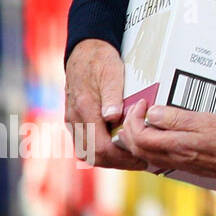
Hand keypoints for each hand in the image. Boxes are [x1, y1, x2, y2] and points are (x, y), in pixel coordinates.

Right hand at [64, 38, 146, 169]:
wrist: (84, 52)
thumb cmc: (101, 61)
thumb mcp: (112, 73)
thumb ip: (113, 96)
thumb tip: (113, 117)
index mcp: (85, 108)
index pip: (101, 146)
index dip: (122, 157)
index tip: (142, 158)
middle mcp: (75, 119)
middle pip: (94, 155)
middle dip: (119, 163)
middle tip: (143, 162)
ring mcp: (72, 122)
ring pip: (88, 153)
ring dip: (110, 160)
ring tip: (133, 159)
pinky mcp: (74, 122)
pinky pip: (85, 145)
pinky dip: (102, 152)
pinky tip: (120, 150)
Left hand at [114, 100, 215, 183]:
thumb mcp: (206, 120)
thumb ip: (176, 118)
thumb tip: (152, 113)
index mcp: (176, 147)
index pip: (139, 136)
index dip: (134, 118)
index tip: (143, 104)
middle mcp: (174, 159)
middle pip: (137, 149)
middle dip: (130, 129)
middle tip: (137, 112)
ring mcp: (180, 165)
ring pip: (145, 157)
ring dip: (137, 140)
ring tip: (142, 123)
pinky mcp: (188, 167)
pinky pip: (158, 160)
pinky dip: (149, 148)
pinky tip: (158, 138)